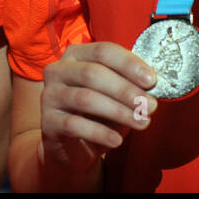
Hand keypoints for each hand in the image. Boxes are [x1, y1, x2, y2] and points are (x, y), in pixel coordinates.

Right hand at [39, 42, 157, 175]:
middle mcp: (58, 70)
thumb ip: (129, 86)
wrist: (72, 148)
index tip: (152, 80)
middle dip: (126, 90)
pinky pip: (75, 125)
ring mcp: (49, 95)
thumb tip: (152, 86)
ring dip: (118, 111)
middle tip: (150, 106)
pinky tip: (117, 140)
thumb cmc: (98, 115)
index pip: (103, 51)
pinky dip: (100, 132)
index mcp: (76, 54)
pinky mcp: (47, 121)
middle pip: (93, 73)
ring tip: (141, 123)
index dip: (129, 64)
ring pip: (85, 98)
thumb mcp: (115, 96)